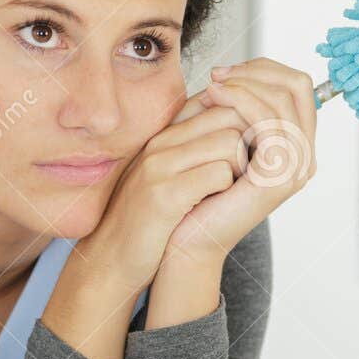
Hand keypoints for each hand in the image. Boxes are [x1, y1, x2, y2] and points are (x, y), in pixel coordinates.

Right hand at [73, 93, 251, 297]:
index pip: (216, 99)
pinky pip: (219, 174)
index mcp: (162, 135)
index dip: (241, 122)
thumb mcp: (166, 176)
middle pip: (229, 114)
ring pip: (230, 141)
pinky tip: (213, 205)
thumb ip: (193, 149)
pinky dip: (227, 189)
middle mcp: (159, 143)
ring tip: (225, 190)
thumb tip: (239, 129)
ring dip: (239, 167)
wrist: (110, 260)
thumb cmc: (147, 220)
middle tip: (243, 173)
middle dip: (248, 142)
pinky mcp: (165, 195)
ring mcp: (159, 166)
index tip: (245, 151)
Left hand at [163, 57, 317, 268]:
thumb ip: (234, 108)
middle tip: (217, 75)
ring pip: (282, 100)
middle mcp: (304, 156)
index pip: (297, 86)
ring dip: (243, 84)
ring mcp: (296, 167)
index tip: (223, 73)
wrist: (186, 237)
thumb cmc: (196, 189)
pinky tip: (214, 97)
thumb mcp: (221, 137)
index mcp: (295, 145)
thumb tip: (231, 72)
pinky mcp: (279, 176)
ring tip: (210, 87)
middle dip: (256, 71)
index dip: (262, 68)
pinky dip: (241, 100)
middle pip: (298, 86)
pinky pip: (268, 121)